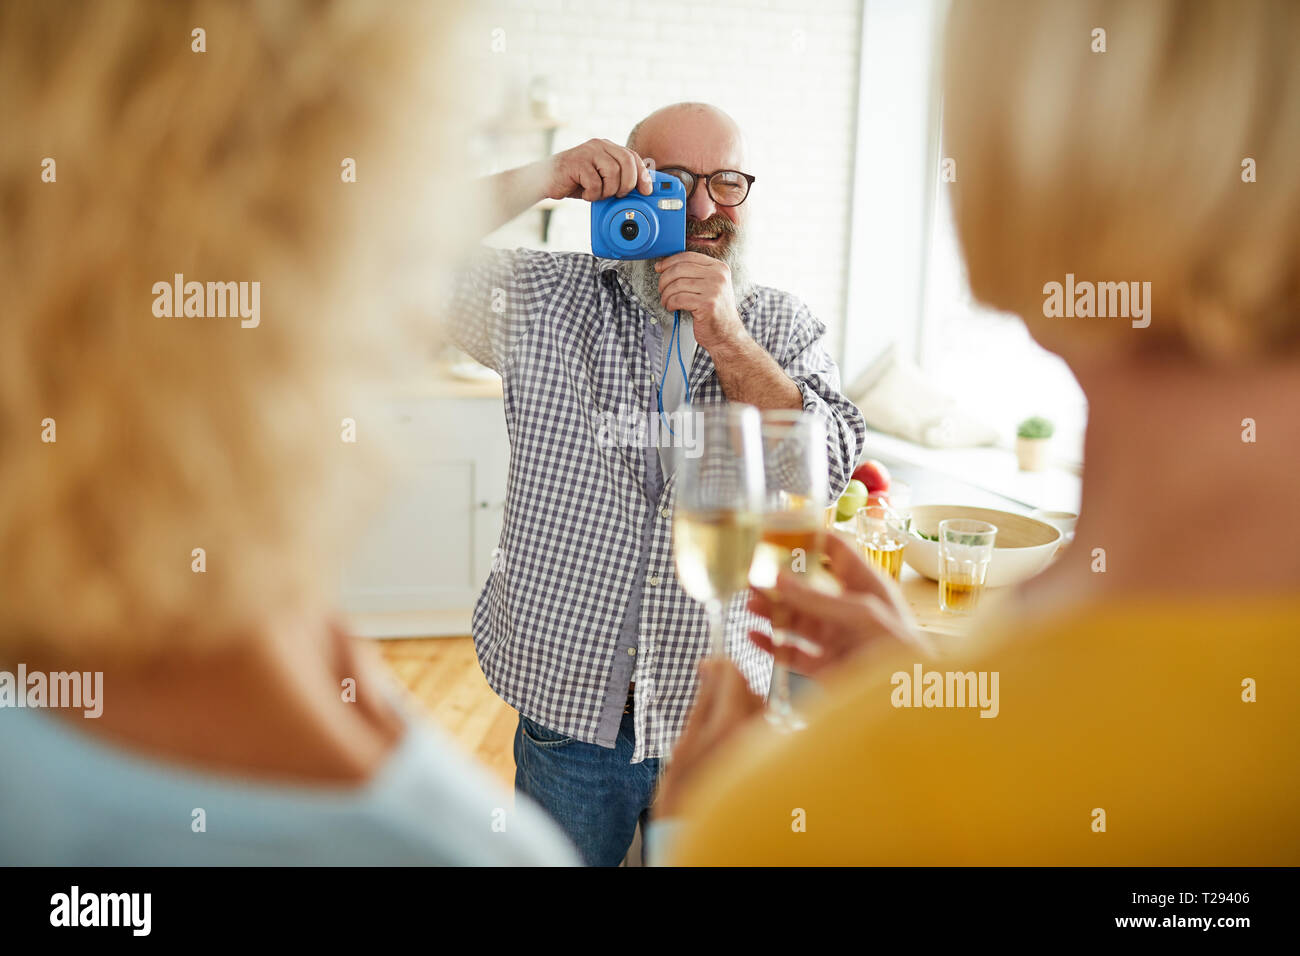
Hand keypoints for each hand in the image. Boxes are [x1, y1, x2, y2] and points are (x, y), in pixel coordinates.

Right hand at [546, 138, 652, 201]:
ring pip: (613, 172)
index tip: (646, 190)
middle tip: (617, 195)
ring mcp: (588, 152)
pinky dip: (592, 194)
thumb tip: (640, 190)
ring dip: (608, 190)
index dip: (643, 175)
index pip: (633, 156)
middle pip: (627, 162)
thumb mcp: (601, 178)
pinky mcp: (577, 162)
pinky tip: (584, 193)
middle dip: (628, 184)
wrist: (546, 179)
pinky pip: (595, 182)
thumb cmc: (575, 181)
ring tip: (597, 194)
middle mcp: (599, 145)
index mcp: (607, 147)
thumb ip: (618, 178)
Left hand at [652, 252, 745, 351]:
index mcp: (719, 268)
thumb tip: (666, 265)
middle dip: (664, 279)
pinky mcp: (707, 305)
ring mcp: (714, 290)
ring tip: (666, 301)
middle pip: (680, 269)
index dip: (670, 261)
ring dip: (666, 294)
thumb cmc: (715, 312)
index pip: (689, 257)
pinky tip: (671, 307)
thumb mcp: (710, 286)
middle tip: (661, 289)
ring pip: (677, 285)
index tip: (659, 268)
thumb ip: (695, 273)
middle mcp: (718, 276)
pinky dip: (670, 303)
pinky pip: (678, 299)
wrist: (726, 334)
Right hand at [653, 658, 763, 818]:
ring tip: (717, 729)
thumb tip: (710, 665)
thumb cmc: (687, 794)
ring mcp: (768, 749)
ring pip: (761, 711)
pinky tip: (732, 747)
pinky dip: (750, 730)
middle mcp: (756, 735)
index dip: (722, 665)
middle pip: (751, 691)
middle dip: (731, 688)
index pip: (735, 676)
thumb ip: (703, 701)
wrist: (701, 832)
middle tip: (710, 695)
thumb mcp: (685, 743)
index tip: (709, 664)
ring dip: (741, 709)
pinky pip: (766, 732)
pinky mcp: (775, 762)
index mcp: (729, 726)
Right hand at [747, 530, 931, 675]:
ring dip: (771, 610)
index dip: (808, 539)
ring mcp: (835, 638)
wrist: (912, 702)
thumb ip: (819, 599)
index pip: (836, 551)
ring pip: (795, 619)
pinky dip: (771, 643)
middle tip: (753, 572)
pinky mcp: (824, 667)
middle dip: (779, 580)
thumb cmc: (901, 652)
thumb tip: (779, 579)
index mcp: (866, 586)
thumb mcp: (863, 615)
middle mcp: (849, 610)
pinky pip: (791, 652)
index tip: (778, 531)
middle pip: (807, 587)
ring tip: (749, 602)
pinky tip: (753, 635)